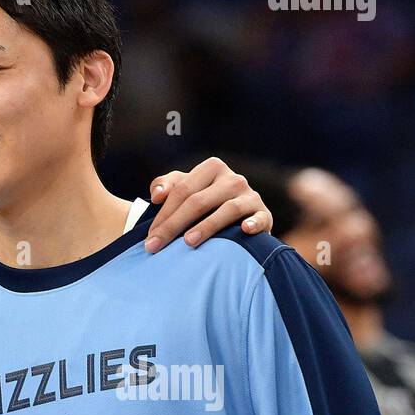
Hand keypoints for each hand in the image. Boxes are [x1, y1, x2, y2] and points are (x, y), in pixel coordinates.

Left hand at [145, 156, 272, 252]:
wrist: (239, 219)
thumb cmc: (205, 203)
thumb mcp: (185, 189)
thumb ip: (166, 185)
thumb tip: (157, 195)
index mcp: (212, 168)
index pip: (182, 190)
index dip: (163, 213)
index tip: (149, 237)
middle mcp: (233, 179)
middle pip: (199, 201)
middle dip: (174, 225)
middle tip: (156, 246)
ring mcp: (250, 195)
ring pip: (227, 209)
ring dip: (207, 226)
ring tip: (188, 242)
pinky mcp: (265, 213)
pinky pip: (260, 217)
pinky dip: (254, 223)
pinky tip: (244, 230)